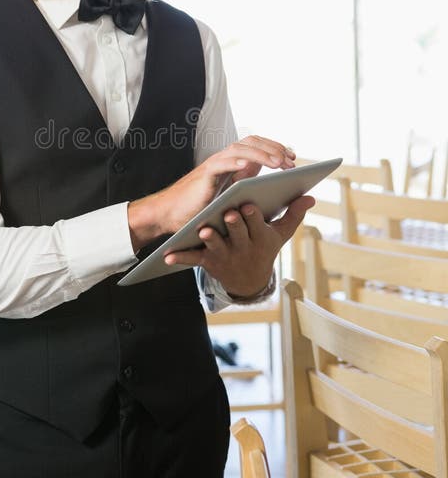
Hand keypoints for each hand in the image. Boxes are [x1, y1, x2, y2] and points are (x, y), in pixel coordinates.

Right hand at [128, 135, 295, 250]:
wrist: (170, 214)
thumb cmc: (199, 208)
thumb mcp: (229, 195)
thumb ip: (246, 184)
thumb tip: (271, 180)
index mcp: (232, 164)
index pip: (257, 146)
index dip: (276, 149)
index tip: (293, 160)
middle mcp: (224, 160)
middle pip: (252, 142)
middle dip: (274, 149)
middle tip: (291, 161)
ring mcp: (213, 165)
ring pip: (239, 150)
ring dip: (261, 154)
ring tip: (278, 163)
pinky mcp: (203, 175)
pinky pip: (220, 164)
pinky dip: (234, 163)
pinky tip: (247, 166)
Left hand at [163, 195, 314, 298]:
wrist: (249, 280)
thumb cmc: (264, 247)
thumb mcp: (280, 234)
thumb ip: (293, 214)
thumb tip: (310, 197)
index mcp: (260, 238)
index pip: (257, 224)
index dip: (253, 216)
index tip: (249, 204)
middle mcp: (243, 248)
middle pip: (238, 234)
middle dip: (234, 225)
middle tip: (229, 213)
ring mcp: (225, 256)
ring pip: (216, 246)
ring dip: (210, 239)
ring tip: (203, 230)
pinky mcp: (208, 262)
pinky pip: (193, 260)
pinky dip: (181, 258)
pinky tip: (168, 256)